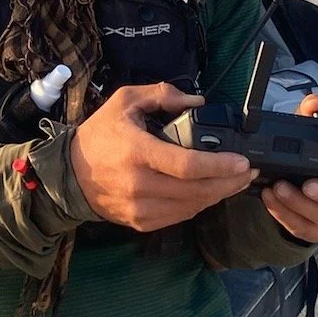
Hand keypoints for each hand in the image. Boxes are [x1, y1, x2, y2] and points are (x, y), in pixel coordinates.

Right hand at [70, 82, 256, 233]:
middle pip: (197, 190)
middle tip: (248, 171)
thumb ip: (162, 94)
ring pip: (192, 206)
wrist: (69, 174)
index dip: (219, 166)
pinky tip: (210, 192)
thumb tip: (198, 102)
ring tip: (236, 181)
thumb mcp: (125, 101)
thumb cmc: (99, 135)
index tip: (242, 161)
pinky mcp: (141, 222)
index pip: (186, 166)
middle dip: (229, 182)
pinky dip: (199, 205)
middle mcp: (140, 184)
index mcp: (137, 152)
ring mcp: (140, 208)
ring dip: (219, 195)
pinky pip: (180, 217)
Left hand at [258, 94, 317, 245]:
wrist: (292, 181)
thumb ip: (312, 113)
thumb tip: (315, 104)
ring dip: (300, 206)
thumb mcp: (308, 131)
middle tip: (307, 185)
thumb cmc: (311, 156)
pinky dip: (287, 216)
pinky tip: (273, 200)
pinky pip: (307, 231)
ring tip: (279, 187)